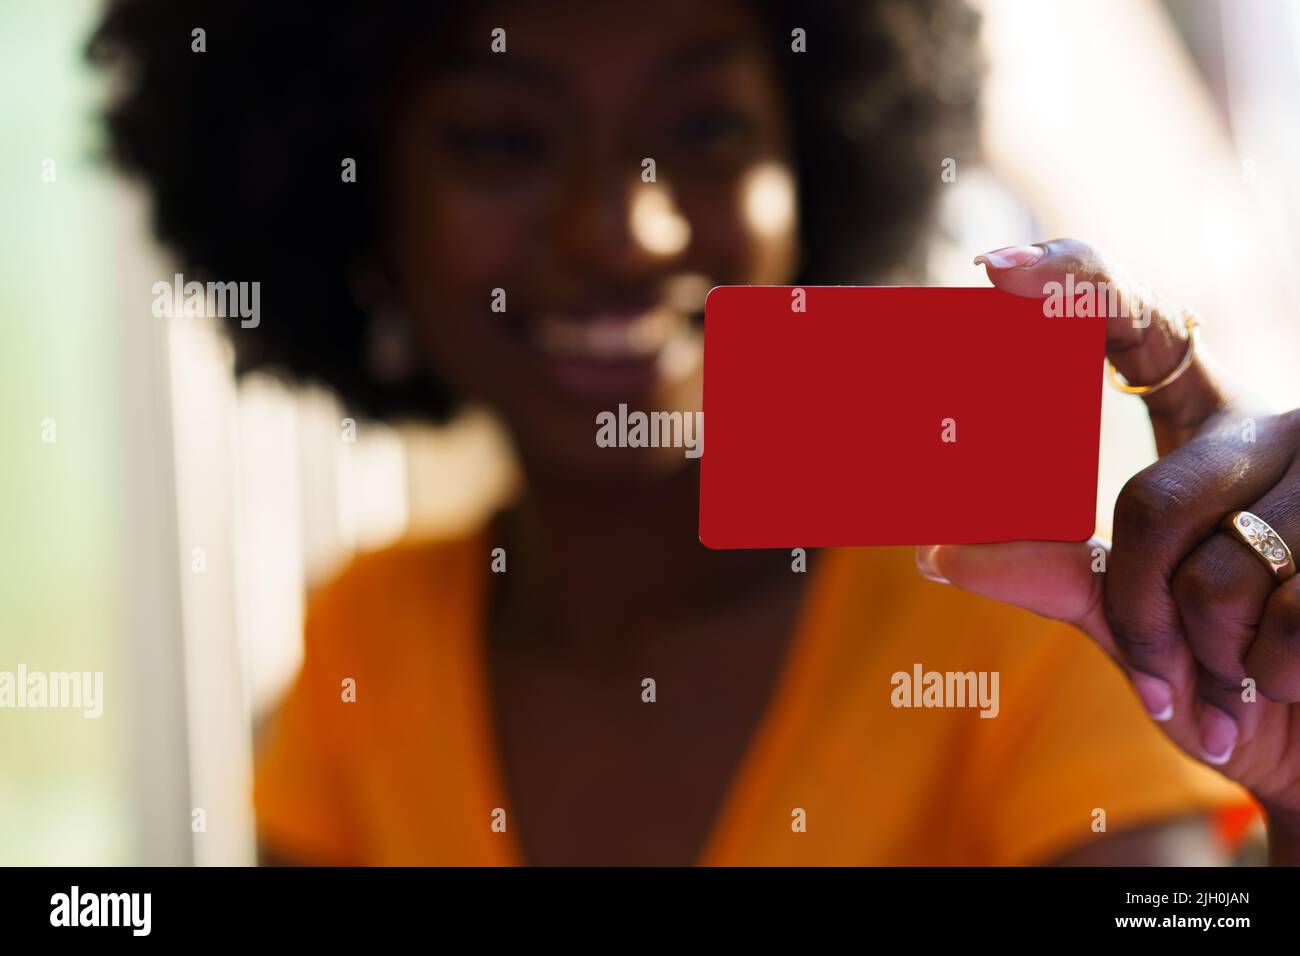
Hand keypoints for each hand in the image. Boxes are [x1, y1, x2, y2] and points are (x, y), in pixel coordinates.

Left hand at [919, 239, 1299, 862]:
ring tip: (1240, 681)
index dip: (1075, 286)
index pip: (1140, 329)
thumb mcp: (1128, 624)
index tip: (995, 267)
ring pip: (1214, 574)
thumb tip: (936, 553)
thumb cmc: (1217, 674)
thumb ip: (1054, 578)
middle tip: (1162, 673)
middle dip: (1142, 614)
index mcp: (1204, 425)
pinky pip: (1285, 622)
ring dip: (1208, 658)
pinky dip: (1268, 681)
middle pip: (1154, 506)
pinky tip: (1286, 683)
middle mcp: (1269, 429)